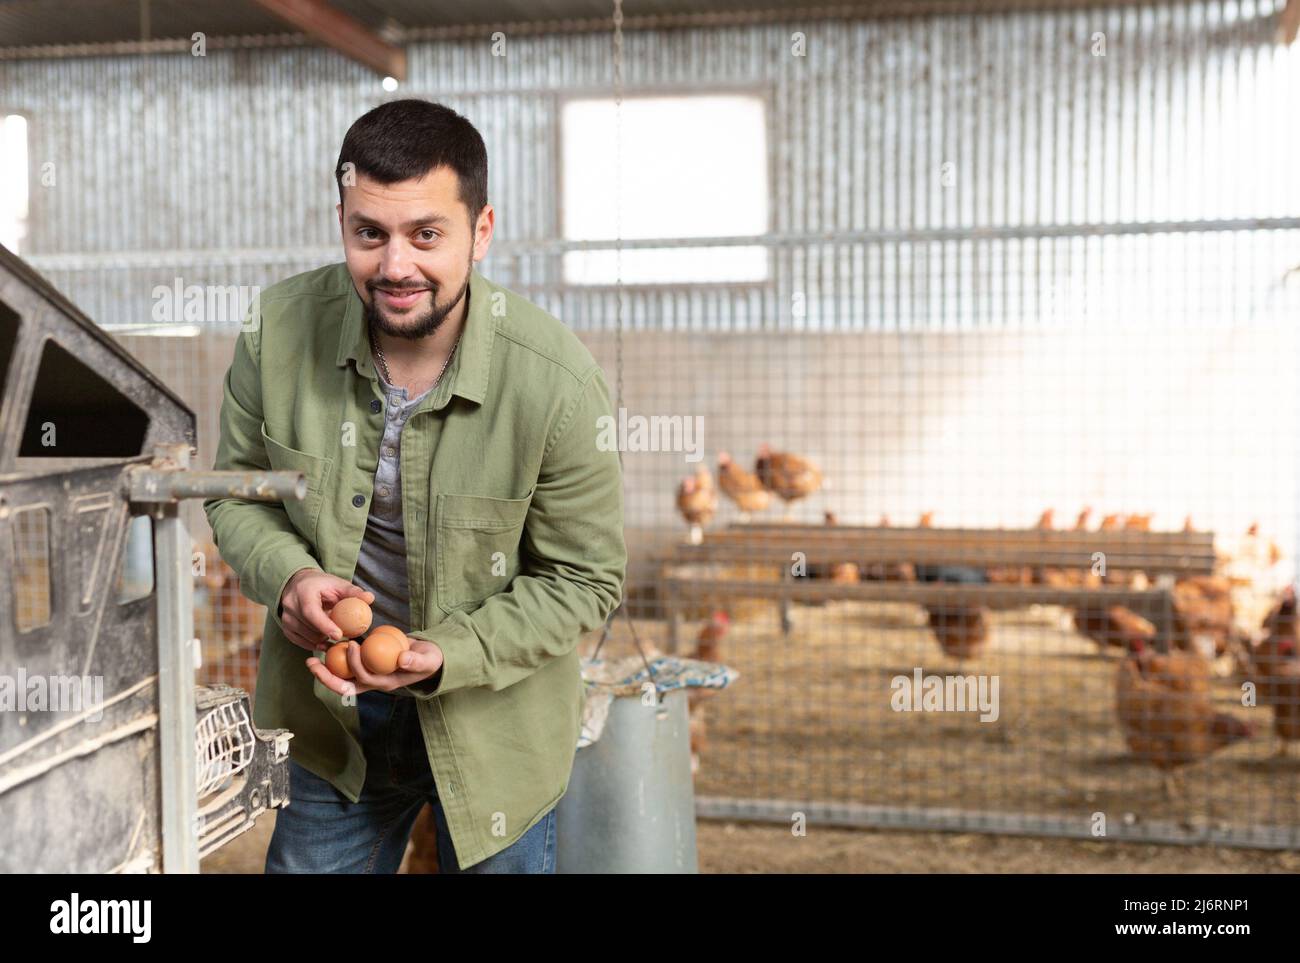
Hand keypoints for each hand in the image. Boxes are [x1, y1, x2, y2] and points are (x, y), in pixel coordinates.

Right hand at [278, 568, 374, 652]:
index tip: (338, 635)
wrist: (299, 584)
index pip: (311, 612)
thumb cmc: (322, 584)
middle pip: (308, 627)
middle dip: (326, 634)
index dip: (324, 625)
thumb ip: (354, 592)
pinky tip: (324, 643)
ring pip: (304, 636)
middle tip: (343, 636)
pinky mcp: (285, 627)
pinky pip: (299, 641)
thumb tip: (370, 598)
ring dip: (320, 640)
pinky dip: (312, 644)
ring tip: (334, 635)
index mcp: (303, 592)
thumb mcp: (338, 584)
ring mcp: (285, 617)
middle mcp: (290, 604)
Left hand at [307, 637, 444, 695]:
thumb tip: (402, 659)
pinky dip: (335, 660)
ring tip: (310, 659)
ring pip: (342, 679)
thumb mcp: (427, 659)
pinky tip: (325, 648)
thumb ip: (416, 660)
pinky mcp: (367, 666)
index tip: (353, 643)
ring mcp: (369, 675)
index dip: (355, 663)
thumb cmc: (429, 659)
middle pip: (345, 686)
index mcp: (386, 683)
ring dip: (325, 671)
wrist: (428, 657)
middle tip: (311, 663)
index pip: (364, 678)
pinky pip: (347, 667)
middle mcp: (374, 682)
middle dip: (326, 678)